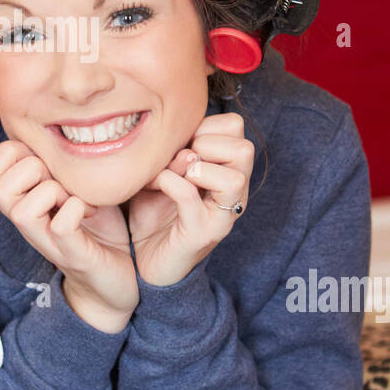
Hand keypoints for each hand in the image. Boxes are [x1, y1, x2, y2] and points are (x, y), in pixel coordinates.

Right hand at [0, 140, 137, 326]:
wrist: (114, 279)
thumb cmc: (92, 226)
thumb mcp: (67, 184)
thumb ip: (52, 161)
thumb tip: (52, 122)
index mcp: (19, 203)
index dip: (13, 156)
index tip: (44, 164)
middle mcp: (24, 223)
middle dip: (33, 171)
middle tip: (60, 181)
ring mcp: (44, 241)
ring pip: (21, 209)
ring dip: (52, 193)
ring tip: (72, 198)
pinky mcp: (71, 255)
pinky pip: (60, 224)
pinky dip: (76, 209)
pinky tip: (88, 211)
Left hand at [128, 114, 253, 287]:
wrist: (144, 263)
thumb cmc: (154, 213)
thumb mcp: (160, 170)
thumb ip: (170, 148)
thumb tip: (174, 135)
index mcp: (227, 171)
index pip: (235, 126)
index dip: (205, 126)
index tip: (182, 142)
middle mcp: (233, 193)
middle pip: (245, 148)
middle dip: (206, 145)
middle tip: (181, 160)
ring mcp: (221, 215)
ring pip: (235, 177)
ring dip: (196, 168)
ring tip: (174, 176)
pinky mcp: (202, 235)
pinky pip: (191, 198)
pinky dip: (171, 183)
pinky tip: (157, 185)